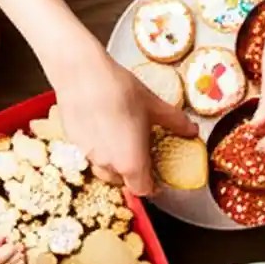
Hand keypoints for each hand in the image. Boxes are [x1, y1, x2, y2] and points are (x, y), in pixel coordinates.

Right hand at [52, 46, 196, 195]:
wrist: (82, 74)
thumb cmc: (121, 91)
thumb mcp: (154, 106)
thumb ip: (175, 122)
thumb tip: (192, 130)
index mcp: (131, 163)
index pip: (142, 189)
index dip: (151, 186)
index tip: (156, 177)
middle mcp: (108, 165)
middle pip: (121, 181)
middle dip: (131, 172)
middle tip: (139, 153)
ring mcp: (87, 154)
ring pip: (103, 167)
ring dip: (113, 160)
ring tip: (120, 138)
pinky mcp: (72, 141)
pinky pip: (88, 151)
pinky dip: (97, 145)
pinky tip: (101, 124)